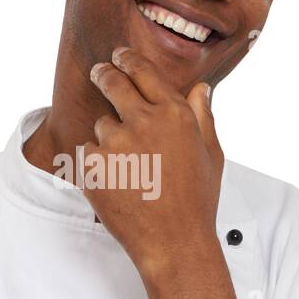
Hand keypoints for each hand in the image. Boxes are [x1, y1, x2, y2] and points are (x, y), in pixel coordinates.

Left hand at [84, 46, 223, 284]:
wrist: (174, 243)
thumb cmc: (198, 203)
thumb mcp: (211, 155)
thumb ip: (203, 117)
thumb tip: (200, 88)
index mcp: (175, 114)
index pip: (144, 73)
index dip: (128, 60)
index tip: (120, 56)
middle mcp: (143, 121)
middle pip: (112, 83)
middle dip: (104, 74)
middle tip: (100, 73)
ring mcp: (115, 143)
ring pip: (101, 126)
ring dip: (108, 138)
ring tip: (129, 169)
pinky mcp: (92, 166)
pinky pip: (86, 153)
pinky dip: (95, 165)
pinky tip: (116, 185)